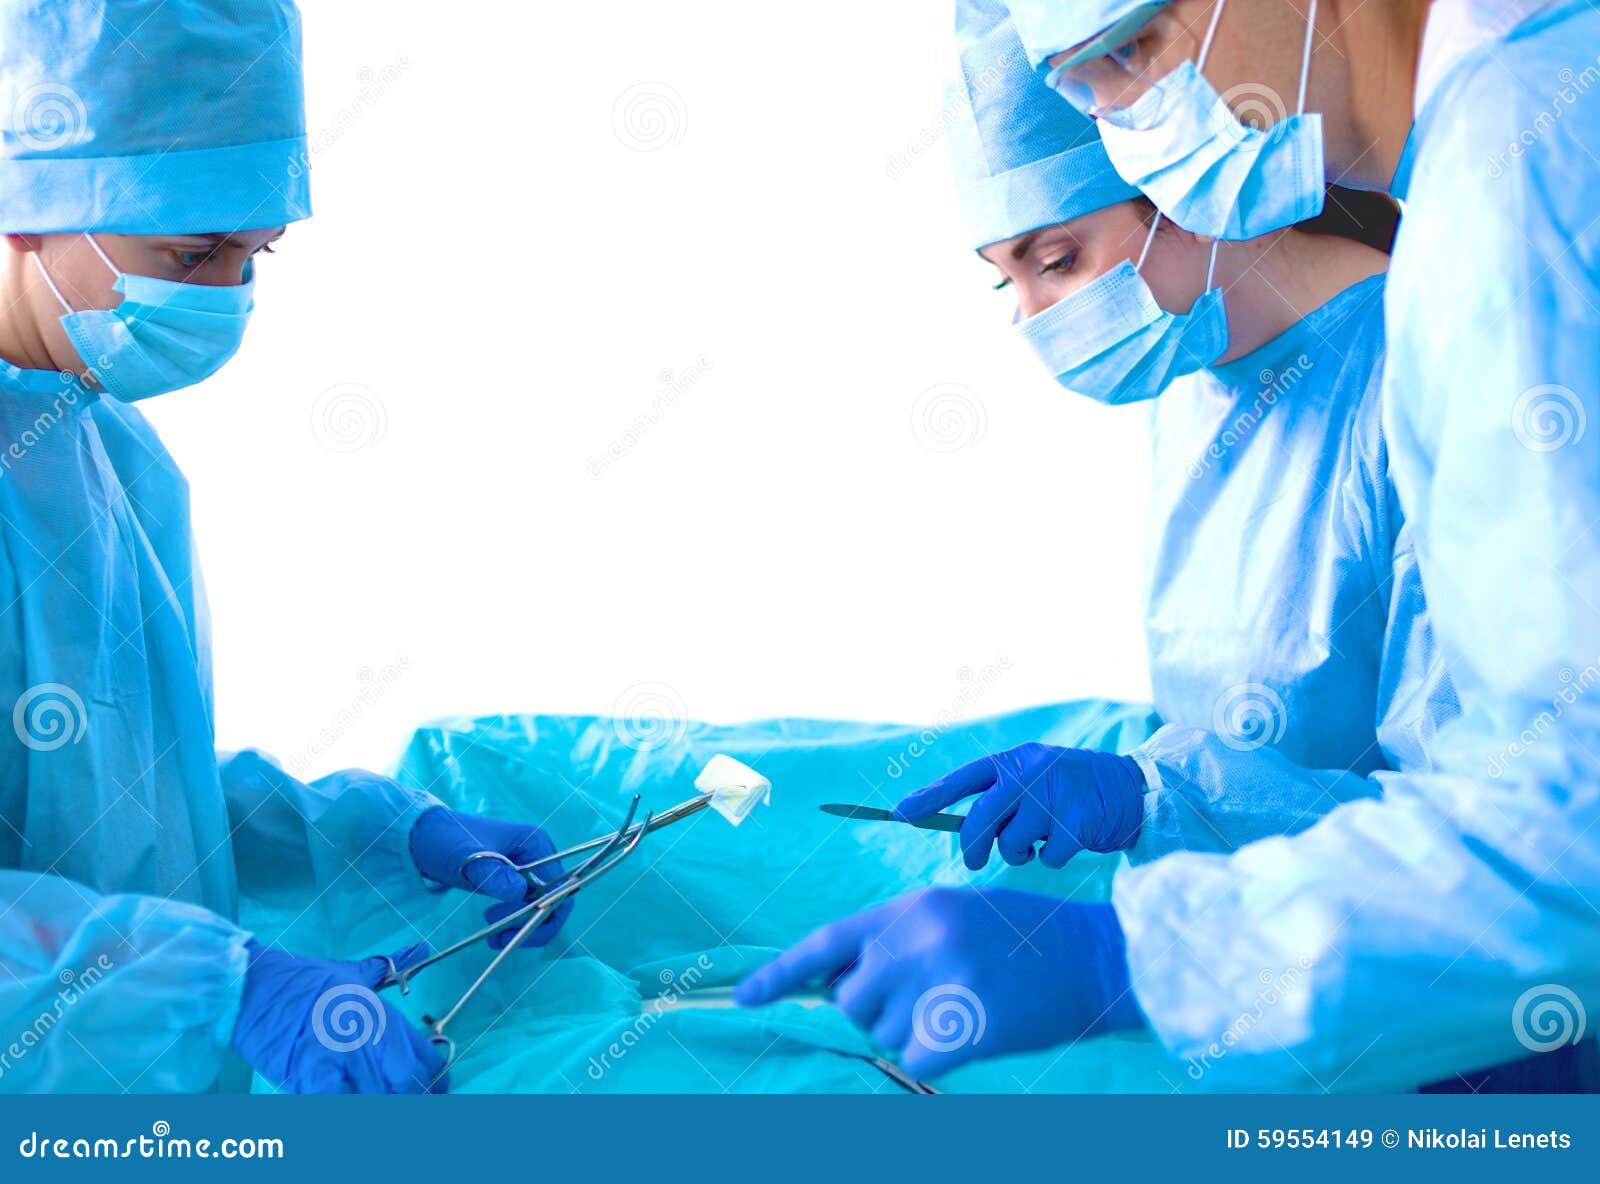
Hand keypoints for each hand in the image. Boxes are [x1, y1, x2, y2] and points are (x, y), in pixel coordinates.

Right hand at [230, 941, 447, 1092]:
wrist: (253, 987)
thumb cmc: (303, 979)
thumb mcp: (352, 971)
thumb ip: (389, 967)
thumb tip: (421, 948)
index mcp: (384, 1016)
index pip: (427, 1062)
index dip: (434, 1080)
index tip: (430, 1088)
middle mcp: (370, 1040)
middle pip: (410, 1087)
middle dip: (413, 1100)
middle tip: (403, 1103)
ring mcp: (343, 1061)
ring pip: (380, 1102)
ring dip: (382, 1109)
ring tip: (375, 1107)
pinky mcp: (312, 1080)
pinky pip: (342, 1108)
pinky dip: (349, 1115)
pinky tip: (346, 1109)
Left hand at [409, 808, 572, 948]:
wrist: (422, 839)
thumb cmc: (445, 840)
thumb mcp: (465, 856)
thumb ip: (492, 874)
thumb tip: (519, 893)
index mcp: (536, 843)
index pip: (559, 884)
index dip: (543, 909)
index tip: (511, 921)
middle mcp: (539, 856)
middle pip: (556, 899)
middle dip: (535, 924)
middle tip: (501, 937)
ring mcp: (528, 870)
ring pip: (543, 908)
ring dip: (525, 929)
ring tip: (494, 940)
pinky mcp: (514, 882)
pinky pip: (527, 909)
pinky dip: (516, 925)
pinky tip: (495, 934)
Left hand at [734, 888, 1142, 1076]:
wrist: (1095, 956)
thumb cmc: (1023, 935)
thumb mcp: (952, 914)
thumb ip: (897, 941)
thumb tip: (843, 983)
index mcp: (910, 908)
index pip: (825, 944)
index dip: (779, 974)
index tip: (742, 999)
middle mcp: (916, 941)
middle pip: (851, 1000)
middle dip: (873, 1010)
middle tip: (928, 997)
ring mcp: (940, 984)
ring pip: (881, 1035)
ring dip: (909, 1034)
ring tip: (960, 1007)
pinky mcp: (964, 1028)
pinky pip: (916, 1061)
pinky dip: (934, 1058)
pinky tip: (971, 1032)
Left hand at [894, 743, 1145, 868]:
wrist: (1128, 788)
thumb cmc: (1067, 789)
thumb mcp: (1031, 777)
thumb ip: (999, 796)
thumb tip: (959, 831)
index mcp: (1012, 762)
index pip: (962, 780)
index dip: (929, 798)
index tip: (898, 814)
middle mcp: (1029, 774)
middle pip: (980, 820)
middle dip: (972, 847)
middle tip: (974, 860)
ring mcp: (1053, 797)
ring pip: (1012, 845)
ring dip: (1021, 852)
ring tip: (1041, 837)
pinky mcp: (1077, 823)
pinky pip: (1046, 858)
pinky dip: (1053, 858)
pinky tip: (1069, 839)